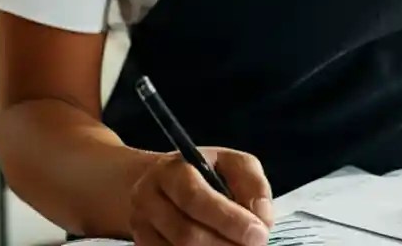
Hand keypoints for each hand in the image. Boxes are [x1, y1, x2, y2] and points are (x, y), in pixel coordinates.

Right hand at [126, 148, 275, 245]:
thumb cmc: (202, 174)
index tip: (259, 235)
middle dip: (226, 245)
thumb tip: (261, 220)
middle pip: (186, 234)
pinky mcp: (142, 245)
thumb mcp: (231, 164)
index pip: (195, 198)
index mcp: (171, 170)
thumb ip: (253, 186)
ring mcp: (140, 226)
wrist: (154, 184)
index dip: (229, 220)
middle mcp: (148, 198)